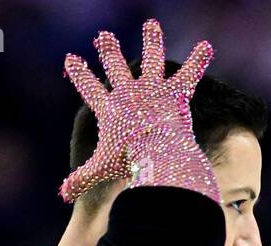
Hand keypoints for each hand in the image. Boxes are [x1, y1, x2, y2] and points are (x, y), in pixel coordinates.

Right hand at [59, 18, 218, 203]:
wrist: (157, 156)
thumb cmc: (128, 164)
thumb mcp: (101, 170)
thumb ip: (82, 179)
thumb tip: (63, 195)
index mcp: (109, 109)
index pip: (89, 88)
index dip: (79, 73)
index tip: (71, 59)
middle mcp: (128, 93)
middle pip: (115, 66)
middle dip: (109, 50)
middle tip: (104, 37)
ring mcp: (152, 90)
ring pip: (151, 59)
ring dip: (151, 41)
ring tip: (151, 24)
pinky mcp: (175, 93)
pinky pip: (189, 73)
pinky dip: (198, 60)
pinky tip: (206, 46)